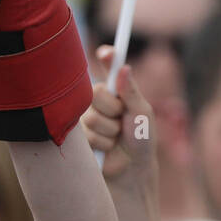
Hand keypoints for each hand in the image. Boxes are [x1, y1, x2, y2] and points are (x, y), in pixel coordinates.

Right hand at [82, 45, 155, 183]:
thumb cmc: (141, 139)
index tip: (108, 52)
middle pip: (96, 93)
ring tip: (116, 138)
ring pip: (92, 117)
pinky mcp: (78, 136)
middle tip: (122, 120)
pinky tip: (106, 148)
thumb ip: (132, 92)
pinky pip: (87, 134)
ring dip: (110, 131)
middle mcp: (98, 101)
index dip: (108, 58)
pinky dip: (103, 143)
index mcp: (116, 91)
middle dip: (113, 109)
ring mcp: (85, 118)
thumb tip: (125, 67)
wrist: (132, 169)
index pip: (110, 69)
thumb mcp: (142, 114)